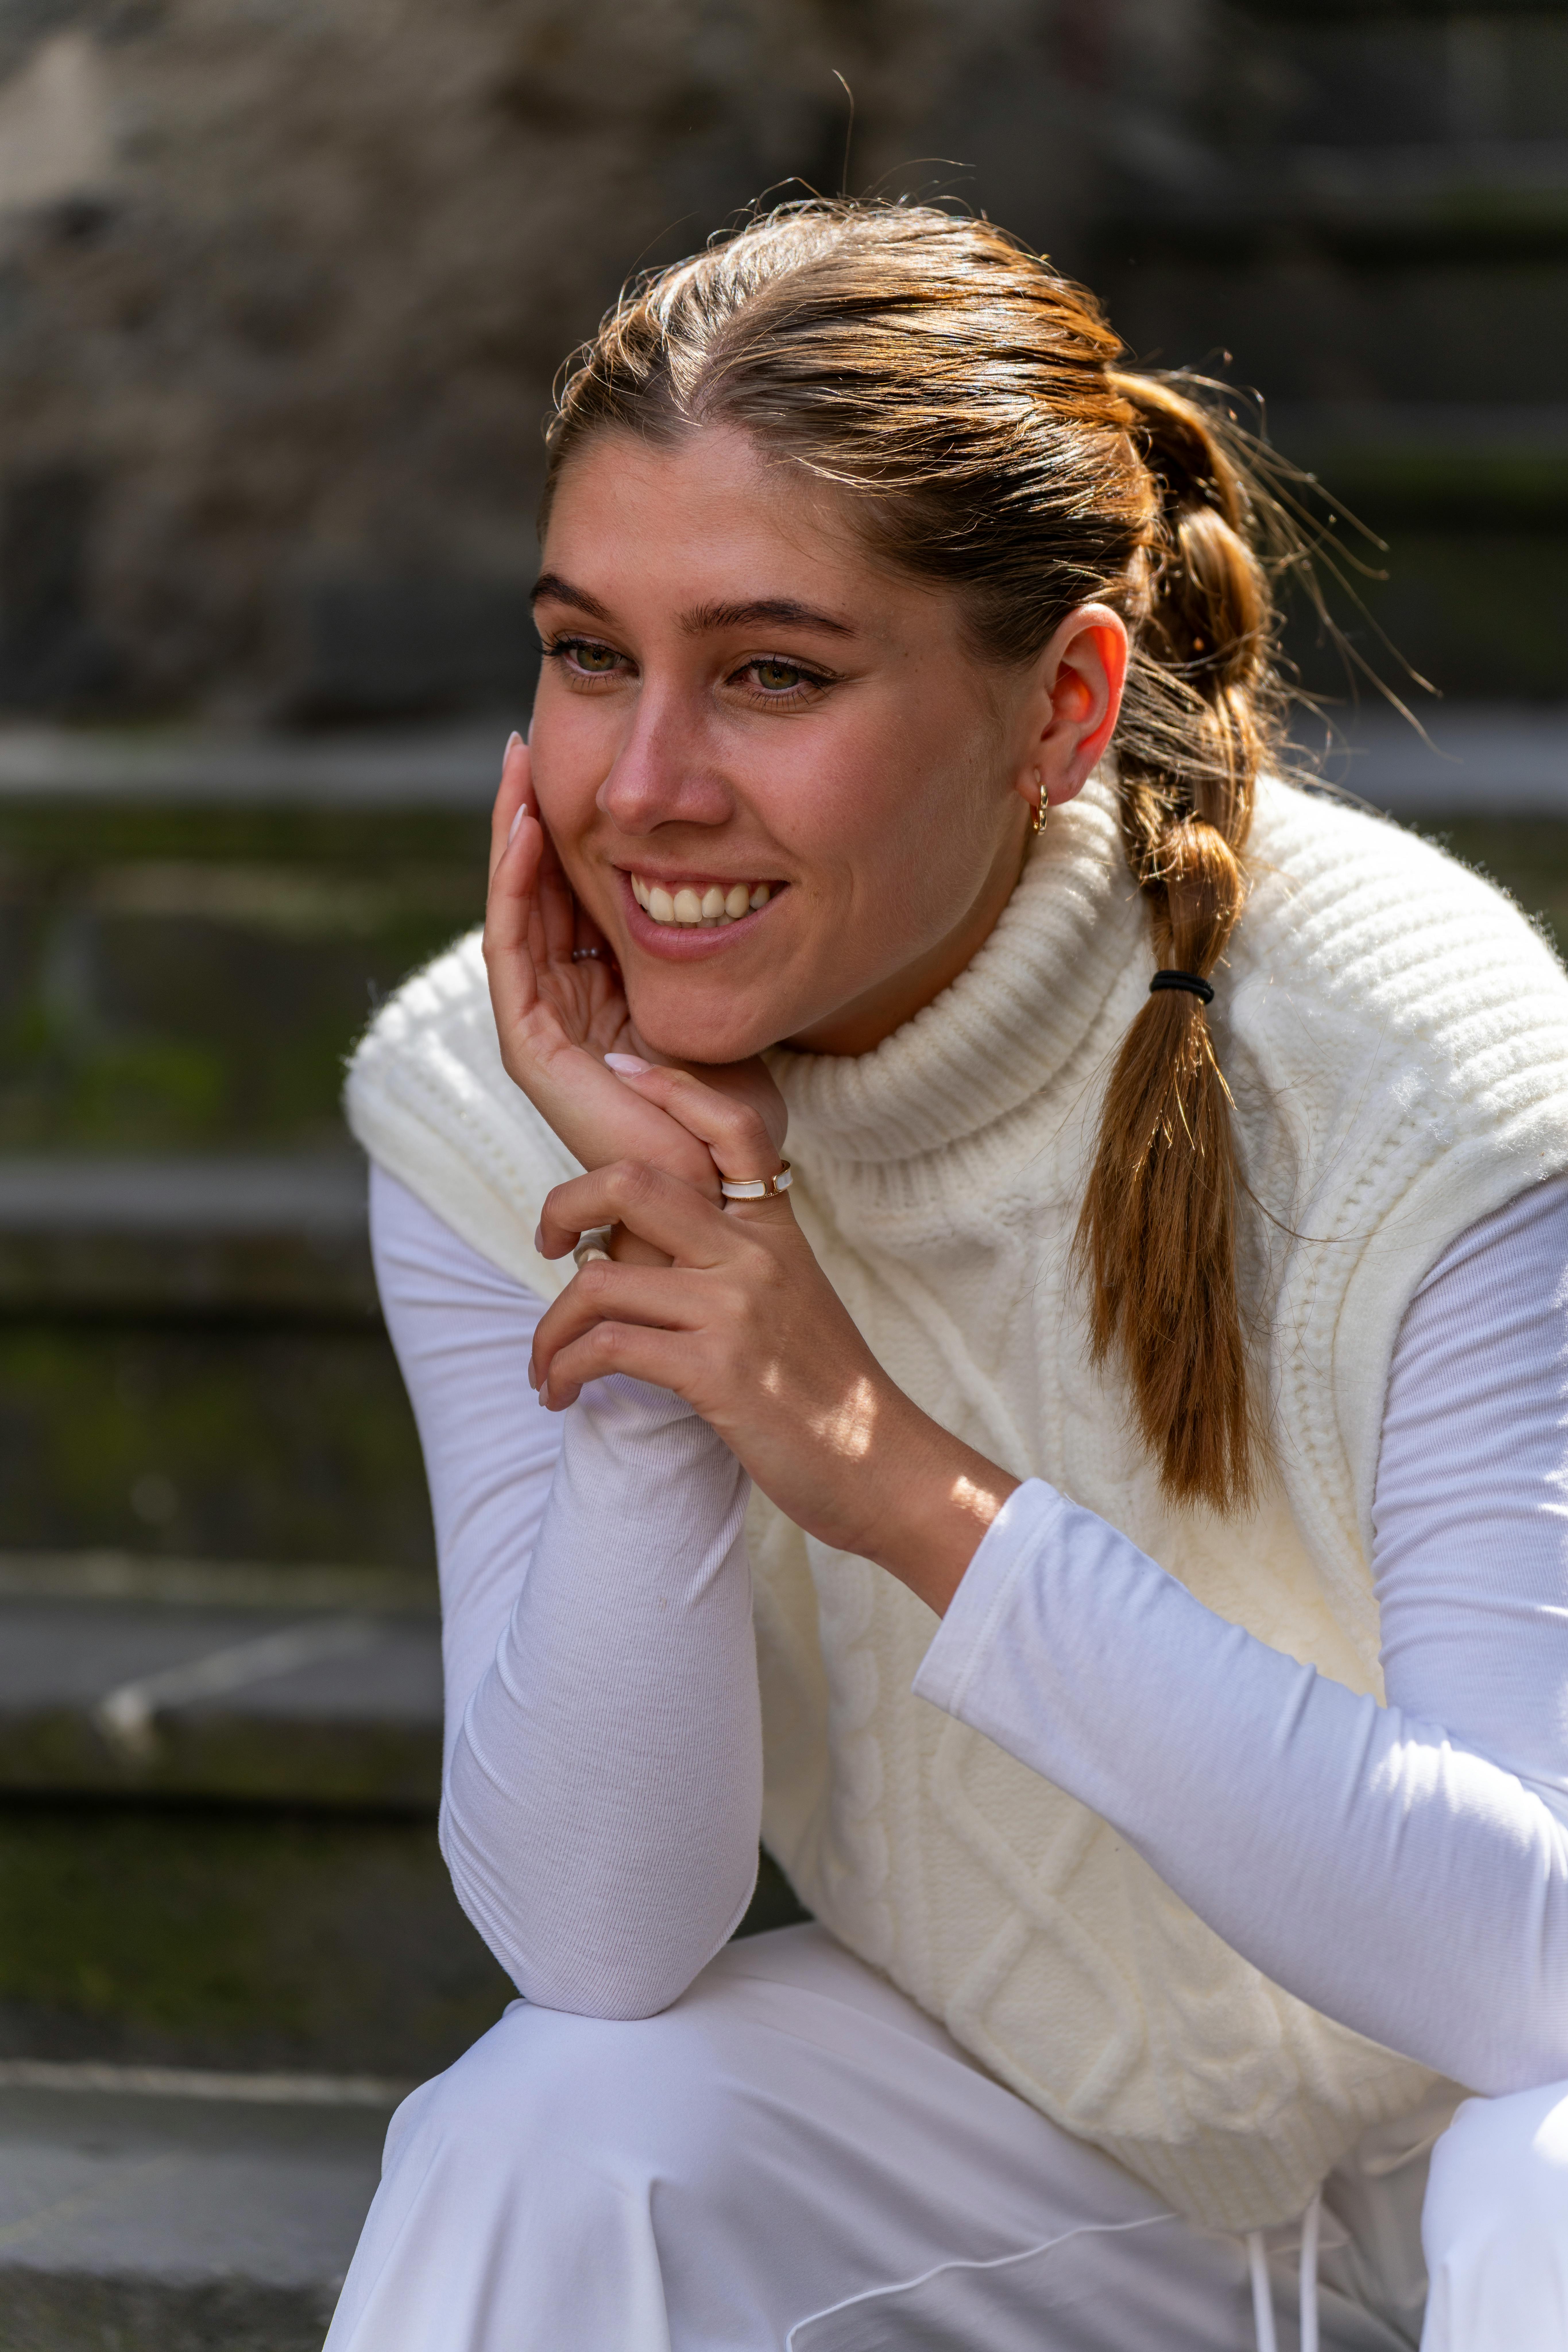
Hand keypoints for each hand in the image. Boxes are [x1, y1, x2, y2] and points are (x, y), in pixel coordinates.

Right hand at [483, 735, 784, 1255]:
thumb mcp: (725, 1014)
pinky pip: (514, 950)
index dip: (569, 834)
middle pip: (536, 894)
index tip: (575, 768)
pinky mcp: (531, 1046)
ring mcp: (542, 1026)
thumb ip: (709, 965)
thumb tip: (726, 890)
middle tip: (524, 745)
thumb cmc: (729, 1121)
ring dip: (510, 839)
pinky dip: (515, 890)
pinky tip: (522, 833)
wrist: (716, 1191)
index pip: (574, 899)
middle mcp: (564, 1007)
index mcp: (603, 997)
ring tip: (514, 770)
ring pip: (516, 911)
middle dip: (527, 818)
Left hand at [528, 1063, 1018, 1614]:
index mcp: (775, 1229)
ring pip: (598, 1281)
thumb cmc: (825, 1392)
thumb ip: (730, 1261)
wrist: (883, 1465)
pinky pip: (606, 1347)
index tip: (618, 1074)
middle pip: (633, 1182)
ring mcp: (733, 1309)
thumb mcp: (790, 1300)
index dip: (669, 1088)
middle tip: (547, 1245)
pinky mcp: (713, 1370)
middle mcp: (753, 1255)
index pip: (728, 1127)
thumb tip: (634, 1245)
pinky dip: (565, 1371)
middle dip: (564, 1205)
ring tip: (544, 1367)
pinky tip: (562, 1397)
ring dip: (548, 1330)